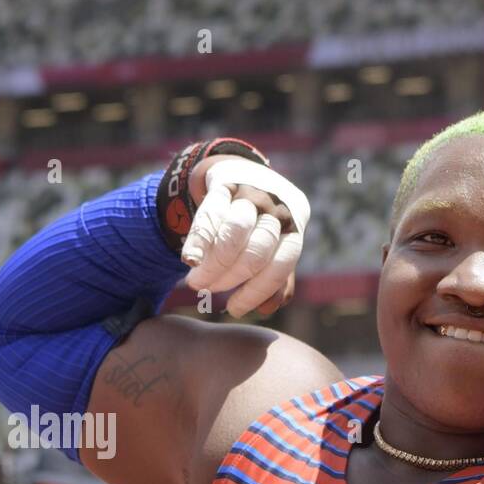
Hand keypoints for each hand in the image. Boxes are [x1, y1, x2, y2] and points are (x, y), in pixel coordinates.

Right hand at [182, 156, 311, 318]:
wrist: (244, 173)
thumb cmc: (261, 224)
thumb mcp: (275, 248)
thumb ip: (275, 280)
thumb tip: (266, 310)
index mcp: (293, 229)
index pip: (279, 266)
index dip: (255, 292)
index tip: (233, 309)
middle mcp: (276, 210)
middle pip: (256, 252)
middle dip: (230, 278)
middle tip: (208, 291)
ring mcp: (251, 194)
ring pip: (235, 233)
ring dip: (214, 264)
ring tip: (197, 281)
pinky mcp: (225, 184)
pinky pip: (211, 215)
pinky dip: (199, 241)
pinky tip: (190, 261)